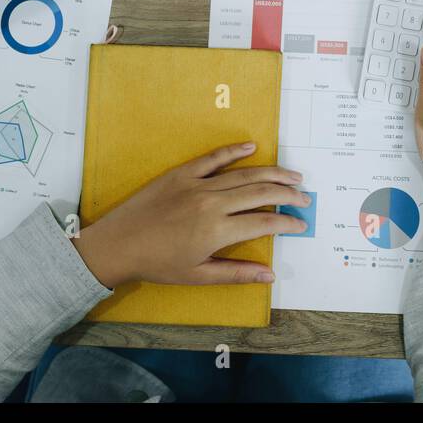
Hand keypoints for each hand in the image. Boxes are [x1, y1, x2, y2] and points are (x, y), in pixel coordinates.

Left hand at [71, 141, 310, 287]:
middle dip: (288, 194)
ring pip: (244, 174)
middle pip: (261, 192)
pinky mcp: (182, 174)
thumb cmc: (157, 264)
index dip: (288, 222)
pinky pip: (213, 158)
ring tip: (292, 175)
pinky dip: (234, 151)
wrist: (117, 245)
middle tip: (305, 197)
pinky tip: (252, 147)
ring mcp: (197, 184)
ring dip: (272, 173)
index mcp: (217, 230)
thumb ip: (237, 272)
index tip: (301, 223)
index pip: (264, 222)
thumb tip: (270, 274)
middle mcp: (212, 203)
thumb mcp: (198, 275)